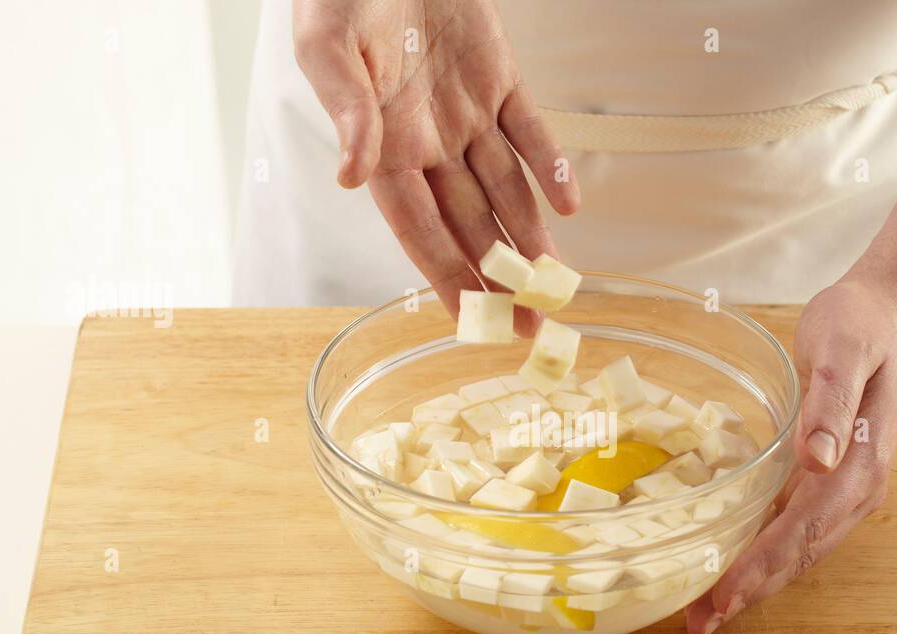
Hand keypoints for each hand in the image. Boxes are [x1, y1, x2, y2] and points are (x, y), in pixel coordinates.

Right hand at [293, 0, 579, 324]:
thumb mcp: (328, 46)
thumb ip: (345, 111)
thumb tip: (349, 177)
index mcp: (383, 146)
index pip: (419, 229)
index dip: (446, 277)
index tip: (472, 322)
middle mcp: (427, 142)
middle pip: (468, 225)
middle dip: (497, 278)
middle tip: (528, 323)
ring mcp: (466, 113)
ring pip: (504, 190)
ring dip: (528, 236)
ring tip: (555, 282)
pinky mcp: (497, 79)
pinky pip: (529, 132)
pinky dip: (550, 167)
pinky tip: (569, 207)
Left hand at [685, 279, 896, 633]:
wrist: (882, 314)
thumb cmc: (857, 326)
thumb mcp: (843, 350)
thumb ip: (831, 402)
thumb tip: (821, 459)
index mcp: (861, 465)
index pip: (803, 529)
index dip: (761, 567)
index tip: (723, 599)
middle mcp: (856, 489)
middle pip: (798, 554)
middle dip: (750, 592)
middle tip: (699, 627)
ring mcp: (844, 489)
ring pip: (796, 550)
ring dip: (754, 583)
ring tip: (706, 614)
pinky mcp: (827, 481)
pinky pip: (792, 529)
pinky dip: (761, 555)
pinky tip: (730, 567)